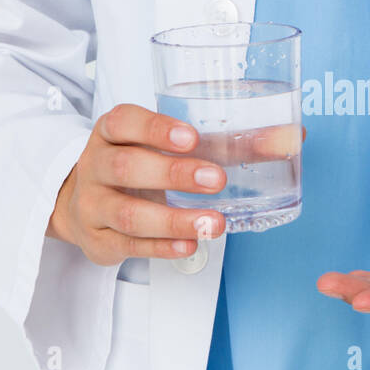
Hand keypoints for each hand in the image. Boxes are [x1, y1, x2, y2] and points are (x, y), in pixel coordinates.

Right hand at [47, 104, 228, 264]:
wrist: (84, 204)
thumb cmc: (136, 167)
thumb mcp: (165, 147)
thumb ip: (223, 143)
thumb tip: (285, 140)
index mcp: (111, 133)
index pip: (124, 122)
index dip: (155, 128)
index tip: (191, 137)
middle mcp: (95, 166)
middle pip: (126, 167)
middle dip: (173, 174)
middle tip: (216, 180)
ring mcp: (92, 205)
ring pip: (128, 213)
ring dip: (174, 220)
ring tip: (212, 223)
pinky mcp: (98, 239)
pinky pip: (130, 245)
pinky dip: (162, 247)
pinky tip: (190, 244)